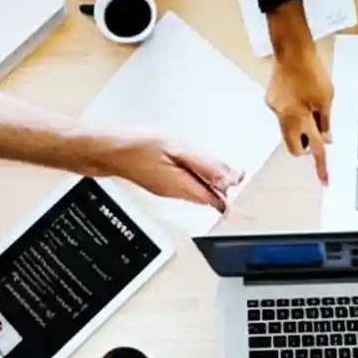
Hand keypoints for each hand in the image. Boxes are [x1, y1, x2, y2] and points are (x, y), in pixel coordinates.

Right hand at [100, 132, 243, 211]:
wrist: (108, 149)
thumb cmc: (138, 146)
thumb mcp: (177, 149)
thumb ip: (205, 165)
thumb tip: (230, 178)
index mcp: (184, 187)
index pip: (217, 203)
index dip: (235, 204)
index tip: (250, 212)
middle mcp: (177, 193)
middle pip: (210, 196)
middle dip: (224, 187)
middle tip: (236, 172)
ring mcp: (168, 190)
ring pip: (199, 190)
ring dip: (212, 181)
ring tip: (221, 168)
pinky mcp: (162, 183)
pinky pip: (188, 184)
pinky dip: (198, 177)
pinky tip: (198, 164)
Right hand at [269, 43, 332, 185]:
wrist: (291, 50)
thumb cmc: (312, 72)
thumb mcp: (327, 98)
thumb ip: (325, 121)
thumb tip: (326, 138)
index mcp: (300, 118)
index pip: (315, 148)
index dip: (321, 165)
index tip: (324, 181)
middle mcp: (284, 118)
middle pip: (295, 146)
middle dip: (306, 144)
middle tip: (316, 130)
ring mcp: (275, 109)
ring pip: (288, 131)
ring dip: (300, 126)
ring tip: (308, 105)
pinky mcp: (270, 100)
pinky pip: (283, 115)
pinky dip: (293, 112)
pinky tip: (298, 94)